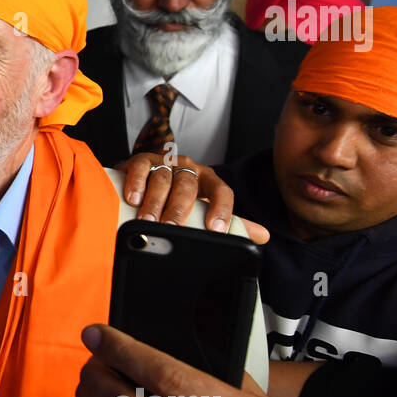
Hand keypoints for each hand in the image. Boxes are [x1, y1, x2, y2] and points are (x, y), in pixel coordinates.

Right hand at [116, 151, 268, 242]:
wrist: (152, 179)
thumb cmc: (181, 198)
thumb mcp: (206, 209)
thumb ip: (233, 223)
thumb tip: (263, 236)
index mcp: (209, 181)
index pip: (222, 191)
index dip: (221, 209)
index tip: (215, 229)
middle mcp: (190, 168)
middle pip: (188, 185)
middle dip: (179, 207)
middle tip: (170, 227)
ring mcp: (167, 162)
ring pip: (164, 177)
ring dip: (155, 200)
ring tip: (148, 221)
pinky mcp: (144, 159)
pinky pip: (142, 166)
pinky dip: (137, 182)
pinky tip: (134, 198)